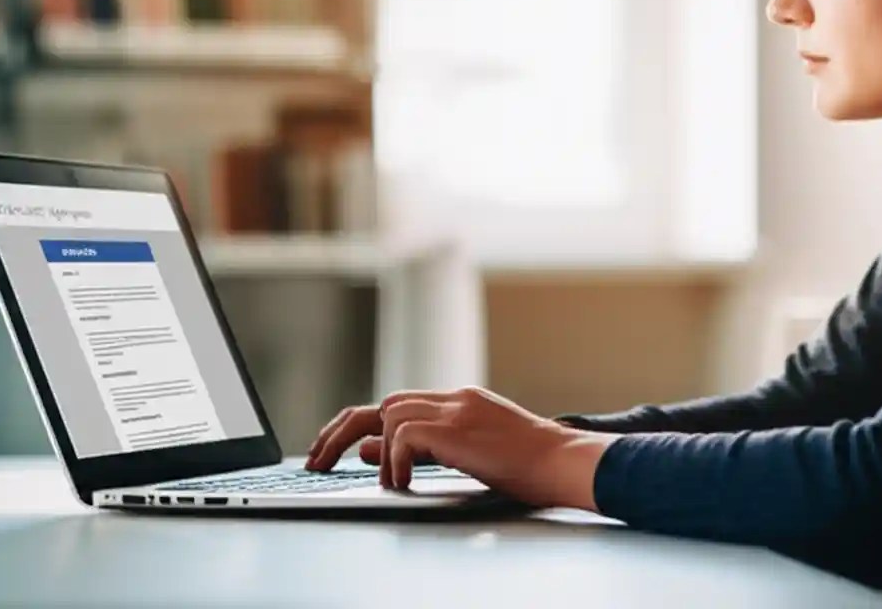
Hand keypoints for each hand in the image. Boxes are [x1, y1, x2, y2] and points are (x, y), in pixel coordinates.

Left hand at [306, 386, 617, 509]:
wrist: (565, 462)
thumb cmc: (527, 466)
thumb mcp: (468, 454)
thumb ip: (423, 447)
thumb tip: (369, 452)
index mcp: (457, 402)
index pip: (394, 404)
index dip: (357, 426)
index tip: (331, 448)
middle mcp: (452, 398)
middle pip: (381, 404)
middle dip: (341, 432)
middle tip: (316, 461)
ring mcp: (455, 409)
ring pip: (388, 414)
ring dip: (374, 452)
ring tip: (385, 482)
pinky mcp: (458, 428)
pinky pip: (403, 435)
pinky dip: (395, 460)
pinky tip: (404, 483)